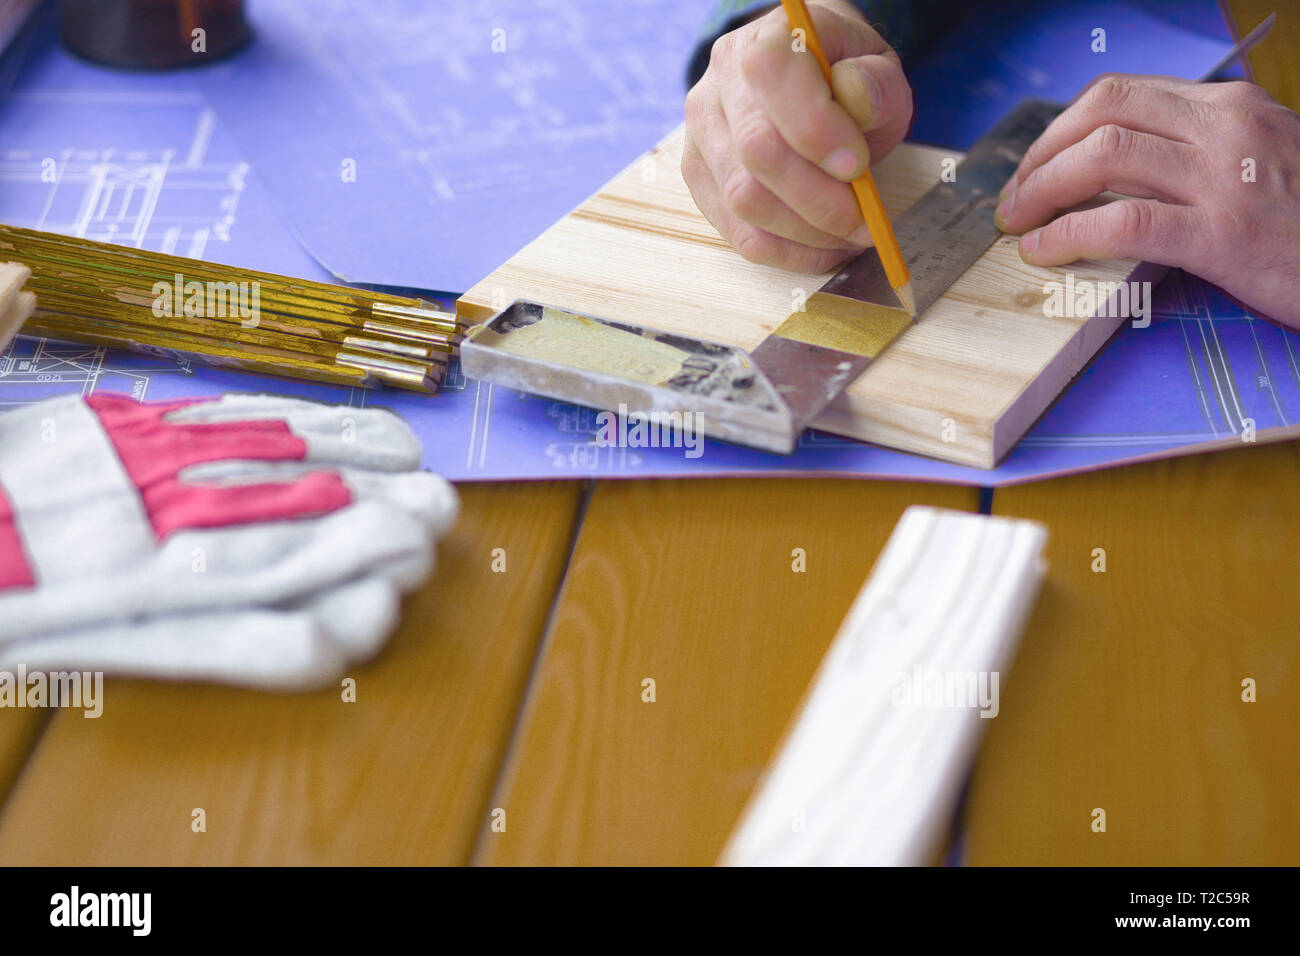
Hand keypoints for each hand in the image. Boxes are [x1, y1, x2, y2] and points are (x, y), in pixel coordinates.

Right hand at [682, 0, 913, 272]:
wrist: (799, 83)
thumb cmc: (841, 77)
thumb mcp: (875, 66)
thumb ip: (875, 83)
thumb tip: (857, 101)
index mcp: (763, 41)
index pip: (774, 80)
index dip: (817, 131)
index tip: (860, 166)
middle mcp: (719, 85)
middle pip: (758, 153)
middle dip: (820, 200)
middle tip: (866, 222)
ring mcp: (700, 136)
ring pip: (744, 202)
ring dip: (807, 233)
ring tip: (850, 236)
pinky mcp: (700, 180)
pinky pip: (737, 233)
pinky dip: (787, 253)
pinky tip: (821, 248)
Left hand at [996, 74, 1299, 326]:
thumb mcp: (1258, 161)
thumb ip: (1195, 153)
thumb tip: (1112, 167)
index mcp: (1230, 107)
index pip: (1119, 95)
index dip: (1059, 131)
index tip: (1033, 168)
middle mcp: (1224, 128)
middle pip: (1101, 114)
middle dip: (1040, 155)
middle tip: (1014, 199)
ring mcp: (1224, 178)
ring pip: (1103, 156)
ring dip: (1042, 189)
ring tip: (1019, 224)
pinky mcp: (1223, 234)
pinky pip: (1123, 221)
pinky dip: (1069, 234)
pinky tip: (1045, 250)